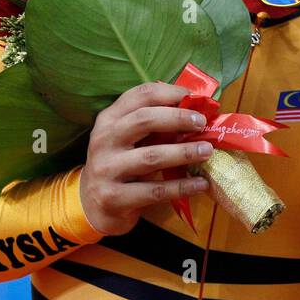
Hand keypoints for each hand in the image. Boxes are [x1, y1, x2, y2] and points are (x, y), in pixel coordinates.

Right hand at [79, 81, 214, 234]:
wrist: (92, 206)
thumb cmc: (119, 165)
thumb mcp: (128, 139)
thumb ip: (153, 124)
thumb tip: (197, 111)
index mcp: (109, 119)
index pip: (139, 96)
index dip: (170, 93)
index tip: (194, 98)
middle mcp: (104, 140)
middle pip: (143, 120)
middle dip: (178, 118)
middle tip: (202, 123)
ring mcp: (106, 169)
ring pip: (151, 157)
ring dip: (184, 153)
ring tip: (207, 151)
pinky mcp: (113, 198)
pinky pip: (154, 191)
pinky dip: (181, 186)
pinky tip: (200, 184)